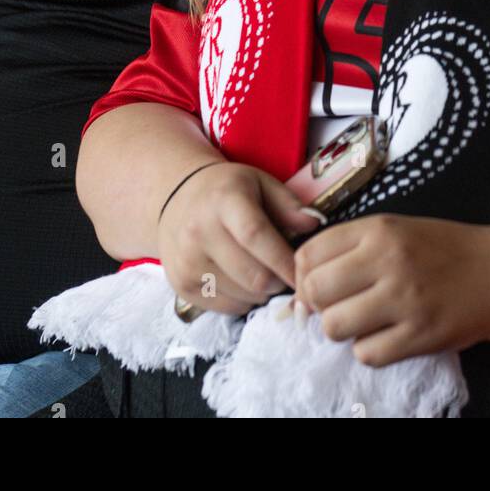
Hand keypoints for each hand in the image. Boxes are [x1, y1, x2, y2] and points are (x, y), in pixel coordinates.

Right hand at [156, 162, 321, 315]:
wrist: (175, 199)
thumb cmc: (227, 192)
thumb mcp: (260, 183)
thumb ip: (289, 203)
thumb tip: (314, 225)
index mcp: (223, 202)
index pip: (256, 236)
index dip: (284, 260)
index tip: (305, 273)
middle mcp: (199, 232)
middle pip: (253, 275)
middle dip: (280, 281)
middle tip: (289, 273)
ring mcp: (187, 262)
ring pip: (244, 296)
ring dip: (264, 292)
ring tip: (265, 272)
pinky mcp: (182, 285)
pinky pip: (228, 307)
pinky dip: (245, 300)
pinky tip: (243, 279)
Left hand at [293, 214, 489, 366]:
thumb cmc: (442, 249)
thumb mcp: (395, 229)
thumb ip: (350, 248)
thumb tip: (304, 285)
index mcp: (378, 230)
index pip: (308, 255)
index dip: (303, 276)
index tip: (317, 286)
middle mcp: (388, 261)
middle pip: (316, 292)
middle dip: (319, 304)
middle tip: (338, 305)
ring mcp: (404, 300)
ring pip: (335, 327)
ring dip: (343, 329)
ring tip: (363, 322)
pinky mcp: (420, 335)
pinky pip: (367, 355)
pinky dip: (370, 350)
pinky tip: (386, 336)